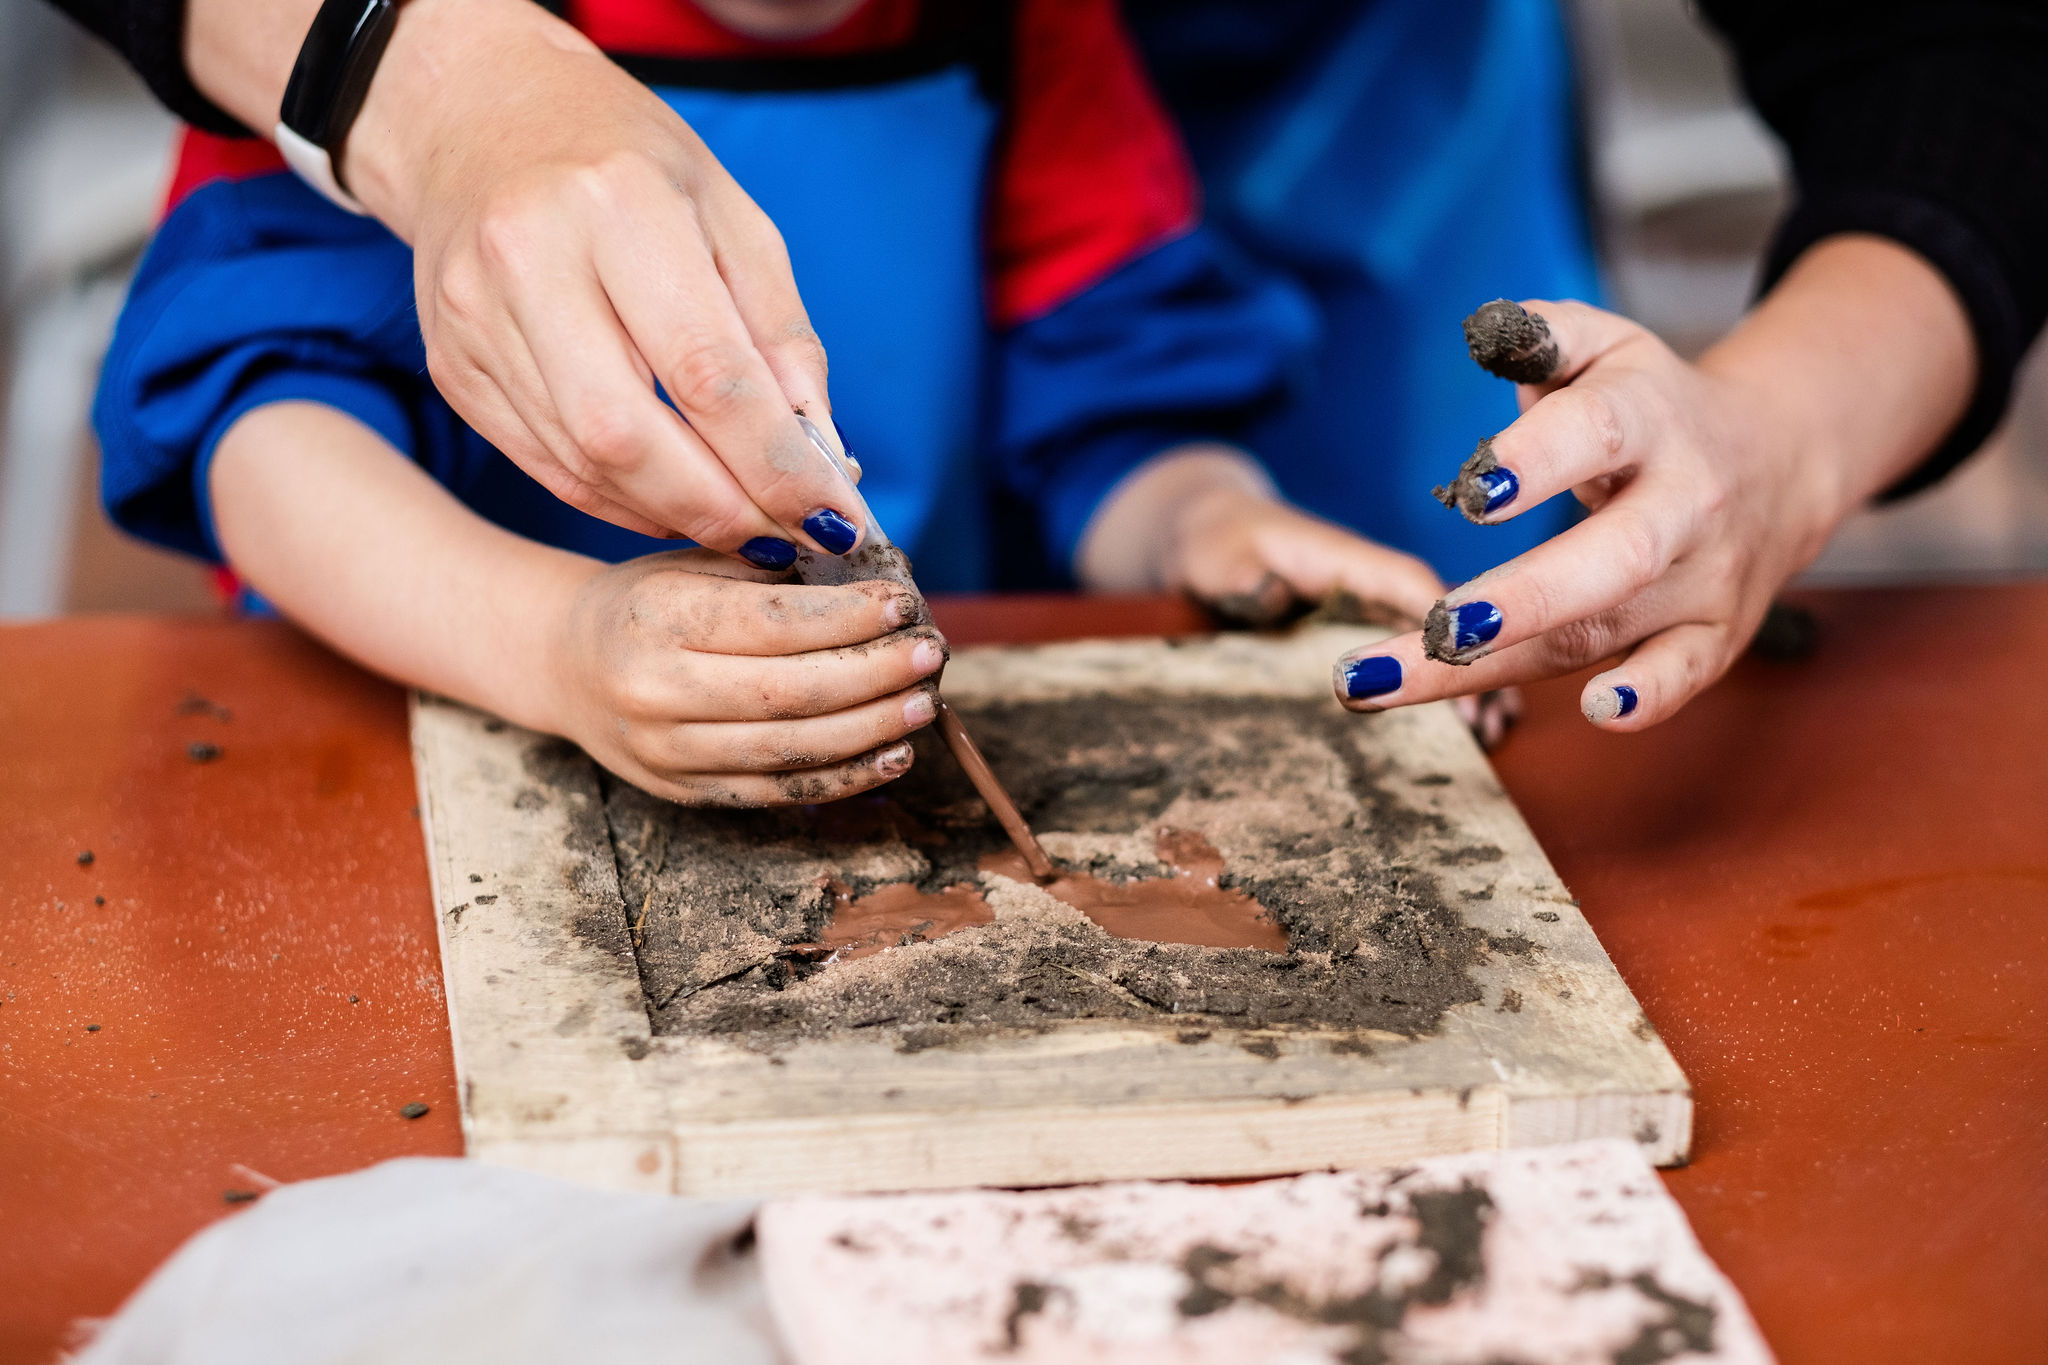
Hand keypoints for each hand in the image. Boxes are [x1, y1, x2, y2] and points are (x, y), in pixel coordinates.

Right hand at [343, 0, 862, 564]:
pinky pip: (549, 467)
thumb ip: (783, 340)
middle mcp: (529, 258)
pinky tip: (677, 503)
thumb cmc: (631, 165)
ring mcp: (475, 318)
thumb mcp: (733, 220)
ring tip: (745, 524)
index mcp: (618, 204)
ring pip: (586, 465)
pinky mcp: (453, 366)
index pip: (709, 373)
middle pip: (631, 437)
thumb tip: (824, 461)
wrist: (482, 119)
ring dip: (679, 515)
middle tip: (787, 536)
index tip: (834, 516)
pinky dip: (625, 502)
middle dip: (724, 508)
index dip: (777, 464)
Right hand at [546, 552, 945, 804]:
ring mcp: (668, 751)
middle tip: (929, 654)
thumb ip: (767, 553)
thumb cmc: (648, 600)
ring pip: (790, 749)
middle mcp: (656, 690)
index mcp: (658, 617)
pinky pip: (779, 792)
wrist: (566, 665)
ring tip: (923, 703)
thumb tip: (858, 540)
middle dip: (873, 674)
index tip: (902, 603)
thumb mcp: (690, 558)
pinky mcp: (686, 792)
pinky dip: (844, 778)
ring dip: (871, 730)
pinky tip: (892, 755)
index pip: (771, 622)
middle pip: (789, 692)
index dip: (847, 616)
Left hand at [1075, 446, 1518, 748]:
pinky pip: (1421, 661)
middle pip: (1440, 623)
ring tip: (1498, 735)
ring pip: (1441, 645)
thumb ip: (1242, 577)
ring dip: (1473, 685)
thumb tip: (1267, 596)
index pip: (1407, 585)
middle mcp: (1377, 583)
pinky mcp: (1375, 631)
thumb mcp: (1221, 557)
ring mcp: (1380, 608)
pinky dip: (1451, 690)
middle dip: (1472, 669)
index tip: (1466, 672)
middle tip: (1492, 724)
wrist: (1213, 536)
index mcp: (1349, 559)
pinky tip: (1480, 728)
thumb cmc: (1219, 546)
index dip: (1442, 626)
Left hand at [1331, 237, 1974, 728]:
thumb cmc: (1652, 406)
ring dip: (1496, 666)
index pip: (1595, 436)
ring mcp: (1702, 578)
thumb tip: (1483, 329)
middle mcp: (1683, 505)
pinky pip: (1682, 675)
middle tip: (1433, 629)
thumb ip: (1541, 336)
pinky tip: (1595, 712)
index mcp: (1647, 420)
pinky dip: (1647, 698)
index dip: (1538, 459)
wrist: (1780, 460)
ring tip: (1384, 683)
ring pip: (1600, 630)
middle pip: (1606, 561)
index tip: (1472, 489)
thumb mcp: (1606, 347)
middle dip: (1518, 601)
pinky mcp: (1713, 635)